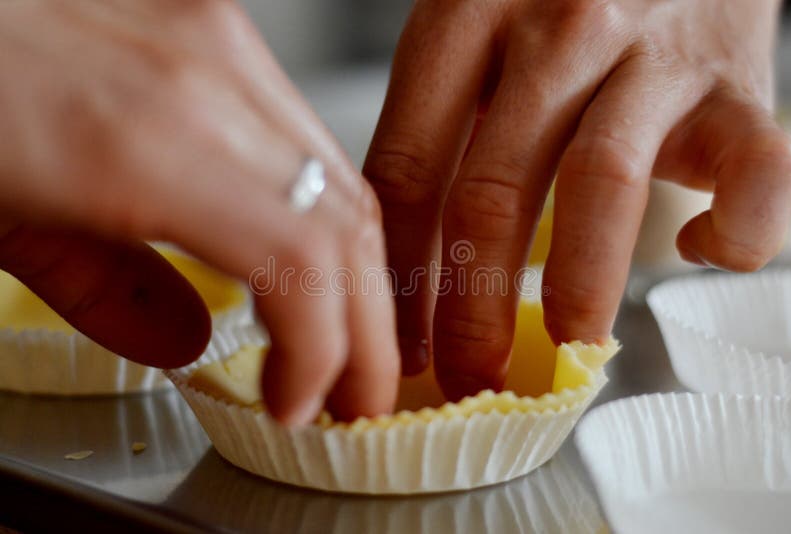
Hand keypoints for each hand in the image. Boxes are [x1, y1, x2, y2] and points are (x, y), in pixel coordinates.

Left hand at [0, 0, 398, 423]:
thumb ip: (98, 288)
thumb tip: (183, 339)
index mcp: (135, 140)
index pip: (303, 262)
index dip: (325, 351)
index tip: (302, 400)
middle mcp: (202, 75)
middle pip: (345, 220)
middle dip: (367, 325)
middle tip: (356, 387)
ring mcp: (217, 36)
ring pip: (337, 174)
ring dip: (353, 270)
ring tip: (340, 330)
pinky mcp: (212, 22)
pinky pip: (299, 134)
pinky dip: (318, 209)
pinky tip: (298, 248)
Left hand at [365, 0, 790, 398]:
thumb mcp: (480, 29)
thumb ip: (442, 121)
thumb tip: (411, 261)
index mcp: (468, 16)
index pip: (407, 168)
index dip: (398, 271)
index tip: (397, 336)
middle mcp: (557, 30)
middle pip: (491, 190)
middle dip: (471, 306)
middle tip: (467, 373)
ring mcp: (651, 55)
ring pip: (601, 187)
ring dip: (579, 289)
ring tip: (564, 351)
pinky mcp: (737, 85)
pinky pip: (752, 176)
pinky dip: (732, 233)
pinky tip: (701, 252)